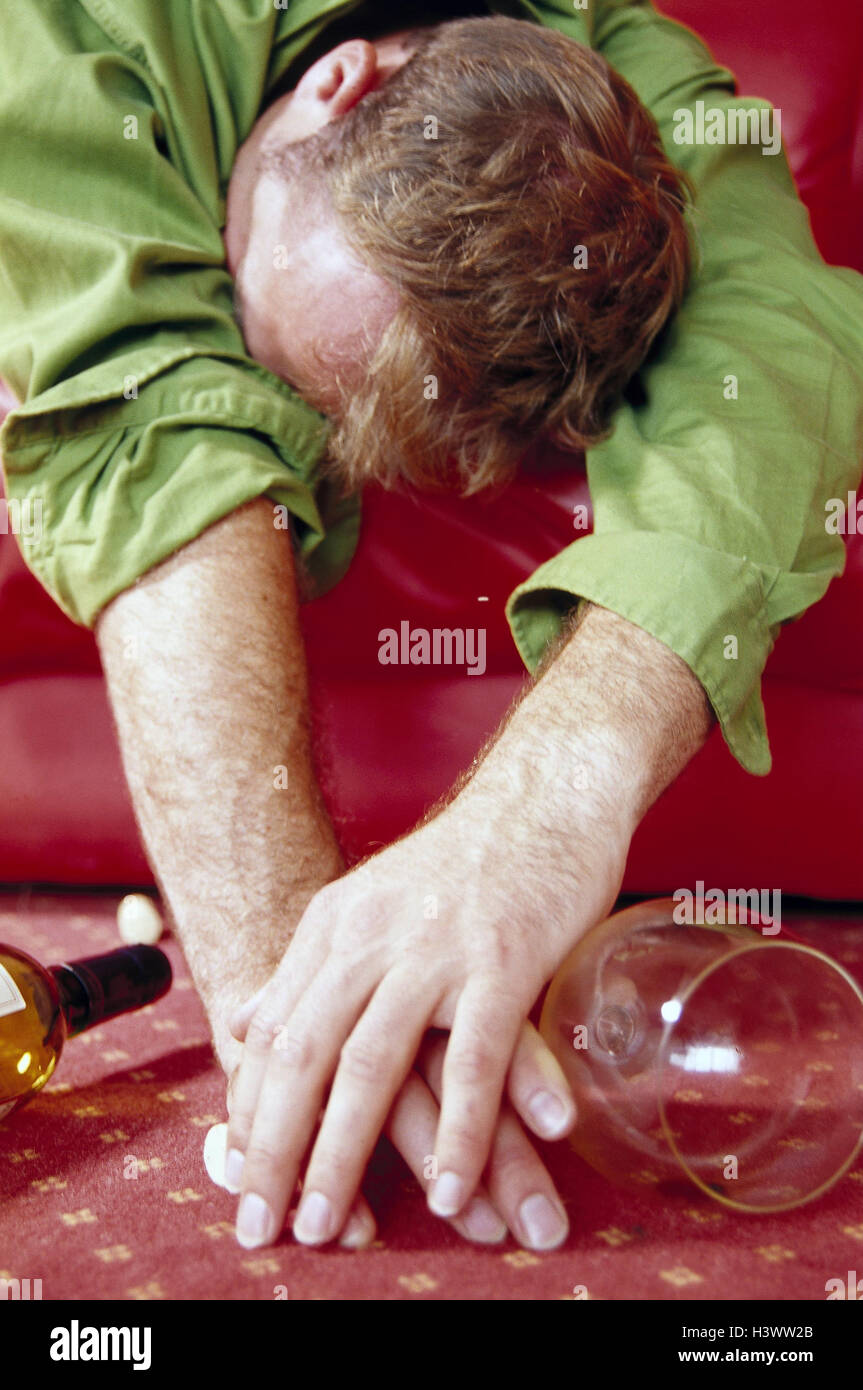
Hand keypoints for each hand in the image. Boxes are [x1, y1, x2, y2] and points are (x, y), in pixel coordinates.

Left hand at [223, 796, 623, 1248]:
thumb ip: (311, 963)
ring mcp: (433, 949)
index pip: (271, 1033)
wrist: (543, 796)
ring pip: (370, 1065)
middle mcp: (370, 937)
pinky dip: (458, 1133)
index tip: (241, 1177)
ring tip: (325, 1226)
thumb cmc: (466, 860)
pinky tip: (448, 1190)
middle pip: (302, 1056)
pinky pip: (473, 1061)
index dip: (251, 1110)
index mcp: (334, 924)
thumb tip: (252, 1018)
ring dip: (342, 1154)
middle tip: (259, 1226)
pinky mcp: (501, 961)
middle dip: (274, 1149)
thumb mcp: (368, 900)